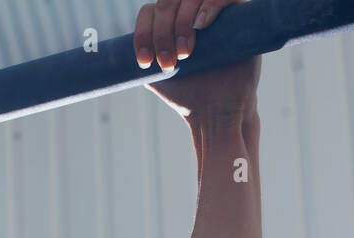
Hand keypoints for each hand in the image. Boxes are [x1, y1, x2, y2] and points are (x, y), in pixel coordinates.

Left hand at [133, 0, 259, 123]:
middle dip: (162, 34)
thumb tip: (116, 54)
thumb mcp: (155, 76)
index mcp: (169, 24)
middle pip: (166, 3)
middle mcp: (189, 13)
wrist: (218, 111)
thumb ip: (140, 58)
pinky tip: (202, 25)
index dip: (143, 34)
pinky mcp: (237, 11)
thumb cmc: (187, 95)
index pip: (149, 12)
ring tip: (185, 54)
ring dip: (181, 23)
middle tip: (168, 63)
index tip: (144, 63)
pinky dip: (209, 6)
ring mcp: (212, 10)